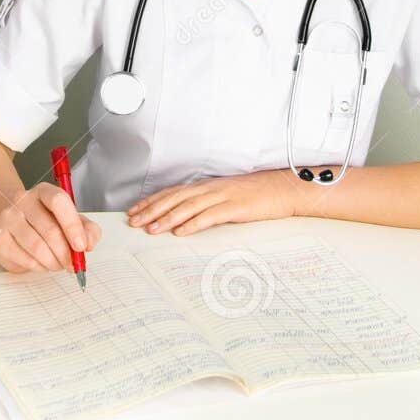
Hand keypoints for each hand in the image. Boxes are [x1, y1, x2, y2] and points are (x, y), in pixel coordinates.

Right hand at [0, 183, 102, 274]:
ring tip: (57, 264)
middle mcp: (23, 200)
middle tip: (71, 264)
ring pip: (36, 246)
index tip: (81, 246)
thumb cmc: (47, 222)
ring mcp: (8, 218)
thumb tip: (88, 243)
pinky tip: (41, 264)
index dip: (72, 226)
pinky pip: (23, 258)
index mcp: (44, 191)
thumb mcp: (72, 221)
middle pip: (49, 229)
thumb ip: (88, 230)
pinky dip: (38, 266)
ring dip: (52, 262)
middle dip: (65, 253)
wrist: (16, 224)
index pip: (58, 201)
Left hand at [127, 170, 297, 235]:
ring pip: (189, 207)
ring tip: (151, 229)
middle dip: (152, 210)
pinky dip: (194, 224)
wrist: (286, 189)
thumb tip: (189, 216)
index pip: (173, 193)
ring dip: (167, 218)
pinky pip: (211, 216)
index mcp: (208, 186)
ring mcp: (223, 197)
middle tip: (133, 222)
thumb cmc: (259, 195)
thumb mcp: (228, 196)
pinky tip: (181, 232)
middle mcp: (211, 188)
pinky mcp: (237, 207)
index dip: (152, 201)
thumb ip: (209, 203)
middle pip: (175, 199)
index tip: (134, 211)